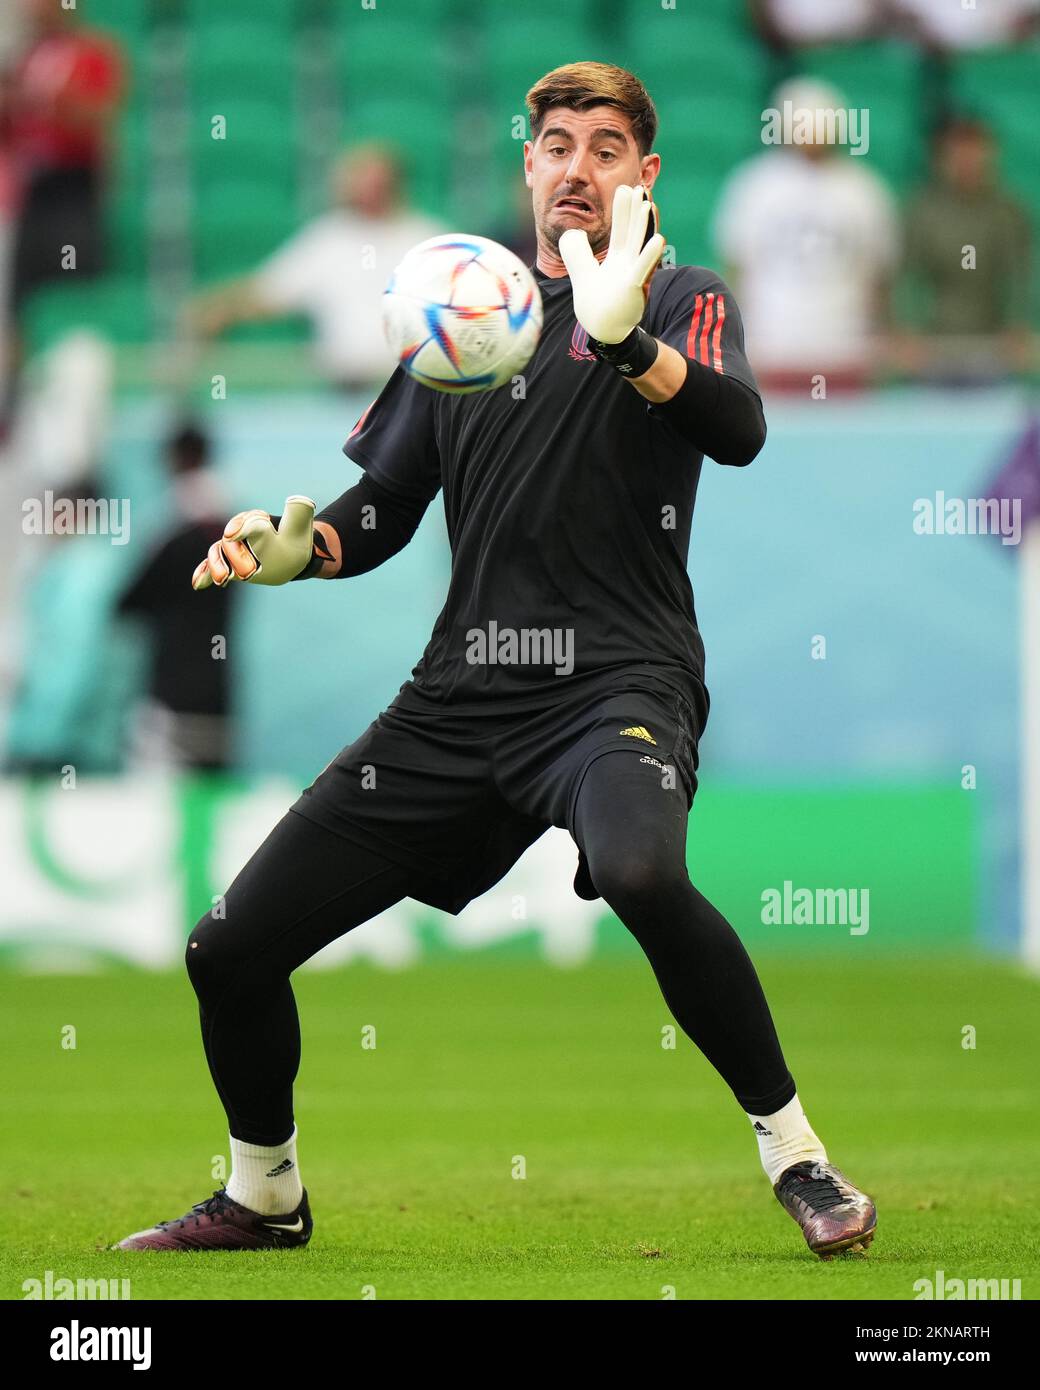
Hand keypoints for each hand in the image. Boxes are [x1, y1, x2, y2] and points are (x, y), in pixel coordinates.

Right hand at [191, 496, 315, 589]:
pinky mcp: (228, 562)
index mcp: (258, 522)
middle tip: (250, 572)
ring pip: (218, 553)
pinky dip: (204, 573)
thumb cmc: (294, 539)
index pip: (249, 522)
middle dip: (235, 555)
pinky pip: (211, 566)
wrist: (291, 553)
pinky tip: (198, 584)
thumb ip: (299, 512)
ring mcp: (233, 548)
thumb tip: (297, 500)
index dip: (240, 526)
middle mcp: (241, 532)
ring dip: (217, 565)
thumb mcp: (300, 527)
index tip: (232, 535)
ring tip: (223, 579)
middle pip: (230, 541)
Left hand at [559, 183, 664, 343]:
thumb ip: (576, 252)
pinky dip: (650, 255)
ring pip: (640, 245)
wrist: (604, 331)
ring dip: (645, 225)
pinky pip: (643, 269)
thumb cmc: (597, 304)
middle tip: (640, 186)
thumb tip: (573, 231)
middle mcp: (629, 263)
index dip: (623, 210)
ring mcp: (633, 275)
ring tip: (649, 204)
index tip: (625, 189)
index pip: (622, 229)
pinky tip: (658, 239)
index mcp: (618, 259)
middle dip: (636, 210)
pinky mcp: (634, 289)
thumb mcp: (581, 273)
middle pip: (633, 231)